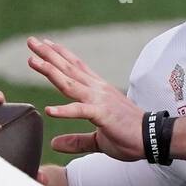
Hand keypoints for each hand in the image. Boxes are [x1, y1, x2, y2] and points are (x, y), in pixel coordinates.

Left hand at [27, 37, 144, 160]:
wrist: (153, 138)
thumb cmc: (129, 136)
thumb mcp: (98, 140)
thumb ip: (76, 140)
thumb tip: (54, 144)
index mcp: (98, 91)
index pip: (76, 68)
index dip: (60, 55)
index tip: (46, 44)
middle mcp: (97, 90)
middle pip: (68, 69)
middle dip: (48, 54)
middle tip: (32, 41)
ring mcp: (100, 100)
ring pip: (69, 83)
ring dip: (50, 70)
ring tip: (32, 60)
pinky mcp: (103, 114)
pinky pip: (80, 111)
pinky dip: (64, 111)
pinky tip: (49, 110)